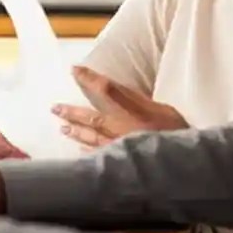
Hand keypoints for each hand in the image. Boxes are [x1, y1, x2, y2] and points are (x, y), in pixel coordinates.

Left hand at [52, 66, 187, 149]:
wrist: (178, 163)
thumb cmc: (177, 134)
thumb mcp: (165, 111)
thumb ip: (142, 103)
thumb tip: (123, 94)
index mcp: (131, 111)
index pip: (105, 89)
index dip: (88, 78)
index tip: (74, 69)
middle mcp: (118, 127)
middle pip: (90, 117)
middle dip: (71, 112)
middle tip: (54, 107)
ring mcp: (115, 146)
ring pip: (89, 136)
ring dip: (75, 131)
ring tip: (62, 128)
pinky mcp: (117, 162)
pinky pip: (98, 156)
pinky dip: (87, 153)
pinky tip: (80, 151)